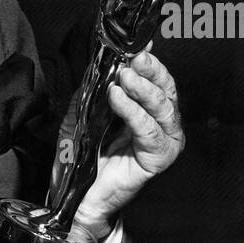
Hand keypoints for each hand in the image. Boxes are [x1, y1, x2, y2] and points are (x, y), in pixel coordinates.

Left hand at [57, 50, 183, 242]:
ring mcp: (162, 141)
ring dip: (142, 88)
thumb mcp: (80, 119)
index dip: (149, 61)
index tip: (137, 44)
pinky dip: (133, 111)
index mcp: (146, 112)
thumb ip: (89, 95)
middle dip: (150, 70)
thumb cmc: (82, 161)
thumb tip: (95, 68)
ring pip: (162, 107)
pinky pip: (149, 130)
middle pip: (165, 89)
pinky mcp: (157, 158)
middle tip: (133, 58)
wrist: (78, 198)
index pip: (155, 80)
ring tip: (123, 76)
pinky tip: (118, 99)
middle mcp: (160, 124)